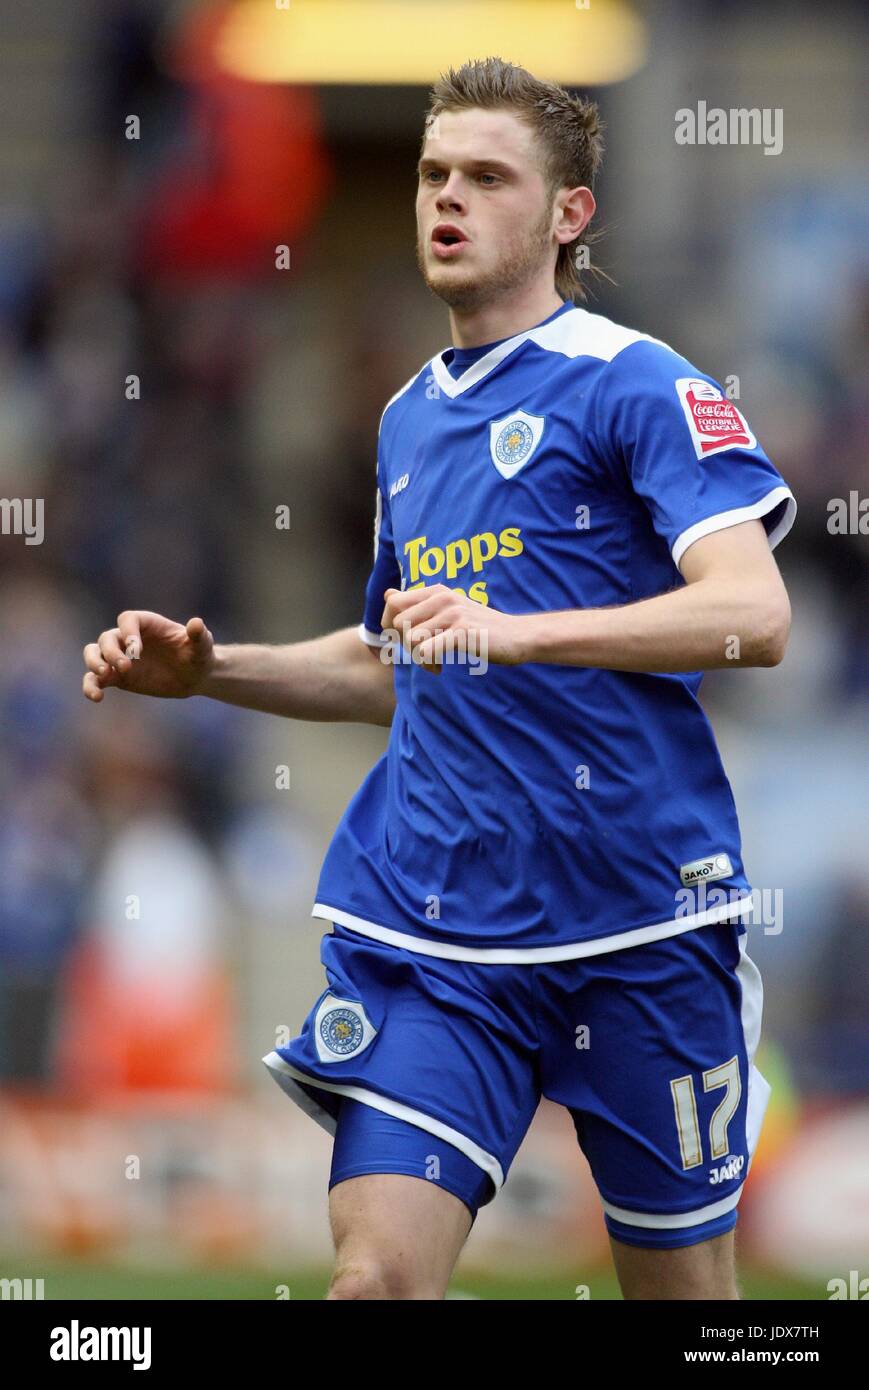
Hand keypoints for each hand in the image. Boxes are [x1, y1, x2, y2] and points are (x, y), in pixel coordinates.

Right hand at [82, 610, 215, 701]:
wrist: (194, 676)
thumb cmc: (198, 654)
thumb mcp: (202, 645)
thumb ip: (198, 635)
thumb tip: (196, 623)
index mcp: (148, 624)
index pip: (128, 619)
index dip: (128, 632)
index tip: (136, 650)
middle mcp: (129, 638)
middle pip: (108, 637)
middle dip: (111, 651)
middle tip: (125, 667)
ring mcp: (120, 657)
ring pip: (94, 653)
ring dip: (93, 662)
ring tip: (103, 675)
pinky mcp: (117, 677)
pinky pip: (95, 679)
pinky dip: (90, 686)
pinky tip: (97, 698)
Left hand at [380, 585, 525, 668]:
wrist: (518, 636)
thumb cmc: (481, 628)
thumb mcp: (448, 610)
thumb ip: (417, 604)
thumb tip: (387, 594)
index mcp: (436, 591)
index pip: (392, 604)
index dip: (392, 627)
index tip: (410, 641)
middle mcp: (442, 597)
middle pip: (398, 625)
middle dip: (405, 646)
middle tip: (424, 656)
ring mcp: (452, 613)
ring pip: (410, 640)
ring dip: (418, 659)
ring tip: (434, 664)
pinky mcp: (461, 632)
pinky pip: (425, 651)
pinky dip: (428, 665)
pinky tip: (440, 668)